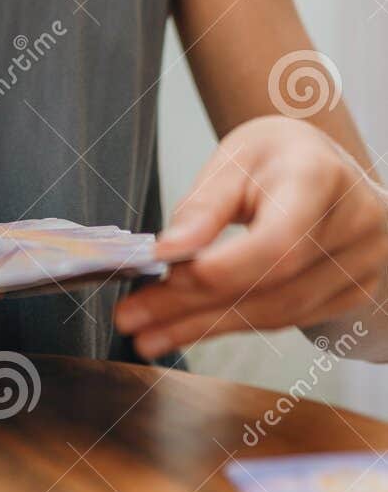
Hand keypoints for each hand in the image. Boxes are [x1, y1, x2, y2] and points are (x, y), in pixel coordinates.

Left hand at [114, 116, 387, 359]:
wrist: (329, 169)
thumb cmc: (280, 158)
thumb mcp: (236, 159)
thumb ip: (204, 206)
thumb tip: (167, 251)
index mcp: (321, 179)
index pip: (278, 241)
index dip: (223, 267)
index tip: (165, 273)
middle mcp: (353, 227)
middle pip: (269, 284)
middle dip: (192, 306)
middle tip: (132, 318)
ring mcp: (359, 267)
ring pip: (274, 313)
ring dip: (203, 327)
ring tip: (147, 334)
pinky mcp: (350, 296)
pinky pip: (283, 320)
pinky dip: (228, 326)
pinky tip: (185, 330)